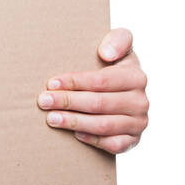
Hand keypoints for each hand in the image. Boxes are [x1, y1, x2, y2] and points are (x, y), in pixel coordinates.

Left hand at [36, 27, 148, 153]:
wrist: (126, 93)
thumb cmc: (115, 67)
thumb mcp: (120, 46)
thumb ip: (118, 39)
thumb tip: (106, 53)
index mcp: (136, 77)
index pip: (101, 81)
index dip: (75, 82)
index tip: (51, 83)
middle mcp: (141, 101)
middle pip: (98, 104)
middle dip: (68, 102)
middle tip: (44, 101)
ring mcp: (138, 123)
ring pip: (103, 125)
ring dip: (74, 122)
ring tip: (51, 118)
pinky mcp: (133, 140)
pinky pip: (113, 144)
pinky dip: (93, 140)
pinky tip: (74, 134)